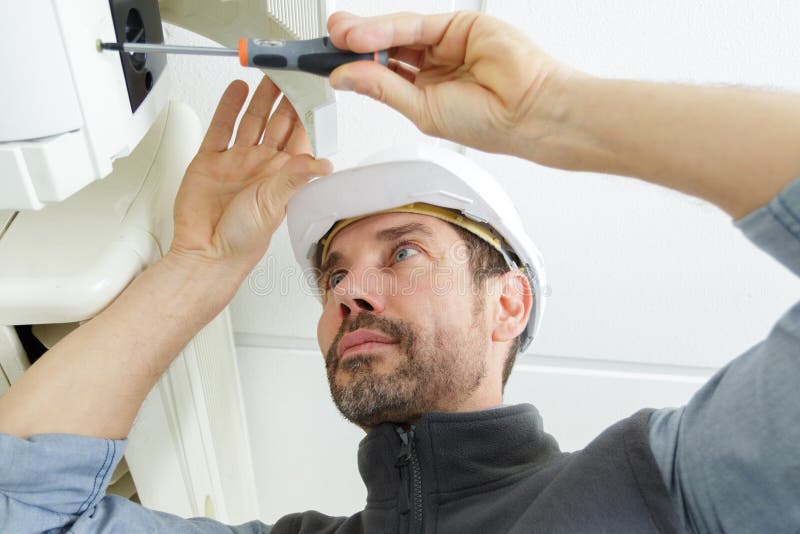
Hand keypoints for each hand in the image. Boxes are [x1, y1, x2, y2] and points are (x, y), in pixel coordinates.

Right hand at [169, 76, 332, 273]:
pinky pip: (221, 127)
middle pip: (277, 122)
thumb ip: (295, 178)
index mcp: (283, 175)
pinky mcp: (210, 160)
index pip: (300, 136)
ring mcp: (236, 161)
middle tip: (291, 72)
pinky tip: (237, 90)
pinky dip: (228, 107)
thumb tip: (324, 163)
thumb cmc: (243, 239)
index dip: (307, 113)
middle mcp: (262, 165)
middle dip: (285, 97)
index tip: (314, 91)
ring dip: (260, 98)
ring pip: (251, 120)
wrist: (206, 252)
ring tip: (268, 74)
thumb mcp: (275, 204)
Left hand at [327, 11, 571, 157]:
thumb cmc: (487, 123)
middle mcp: (432, 66)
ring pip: (396, 34)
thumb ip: (384, 88)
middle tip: (323, 46)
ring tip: (337, 36)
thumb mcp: (422, 111)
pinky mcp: (458, 25)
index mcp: (423, 92)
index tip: (323, 67)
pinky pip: (416, 25)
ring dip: (364, 34)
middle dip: (352, 47)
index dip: (351, 68)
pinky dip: (386, 29)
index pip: (379, 75)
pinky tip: (362, 35)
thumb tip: (345, 77)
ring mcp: (444, 45)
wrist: (528, 112)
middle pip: (384, 50)